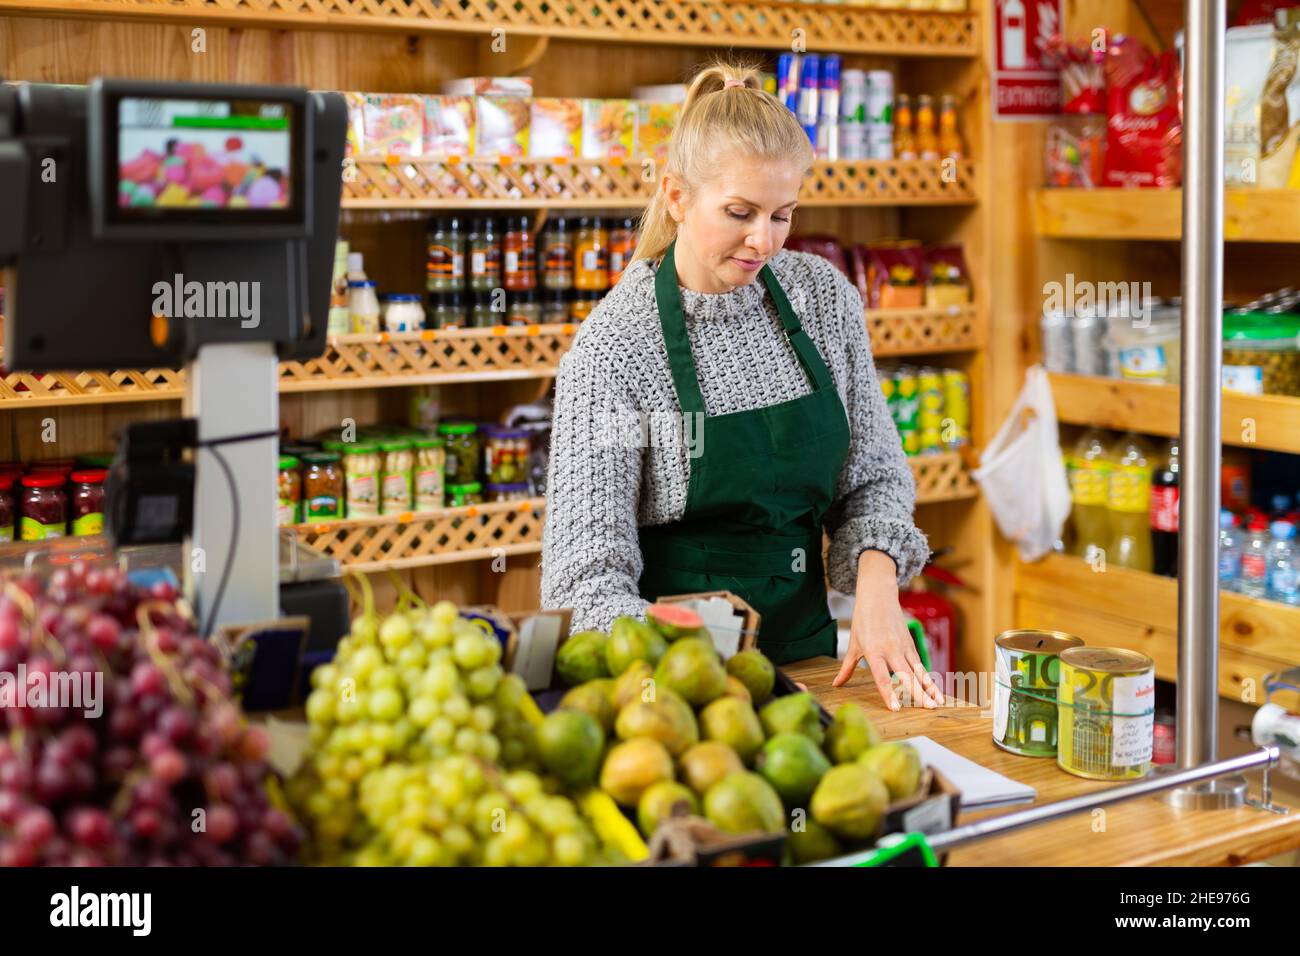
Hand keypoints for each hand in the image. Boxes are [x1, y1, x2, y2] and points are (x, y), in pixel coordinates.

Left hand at [832, 550, 942, 710]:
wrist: (878, 595)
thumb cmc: (863, 619)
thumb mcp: (853, 644)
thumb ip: (847, 667)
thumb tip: (836, 684)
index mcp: (873, 651)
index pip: (882, 677)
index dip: (889, 693)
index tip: (896, 708)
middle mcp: (890, 650)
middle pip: (906, 676)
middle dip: (918, 693)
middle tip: (927, 709)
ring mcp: (903, 646)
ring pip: (918, 671)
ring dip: (929, 688)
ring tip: (938, 703)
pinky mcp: (911, 644)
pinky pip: (920, 664)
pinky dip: (928, 678)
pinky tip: (935, 691)